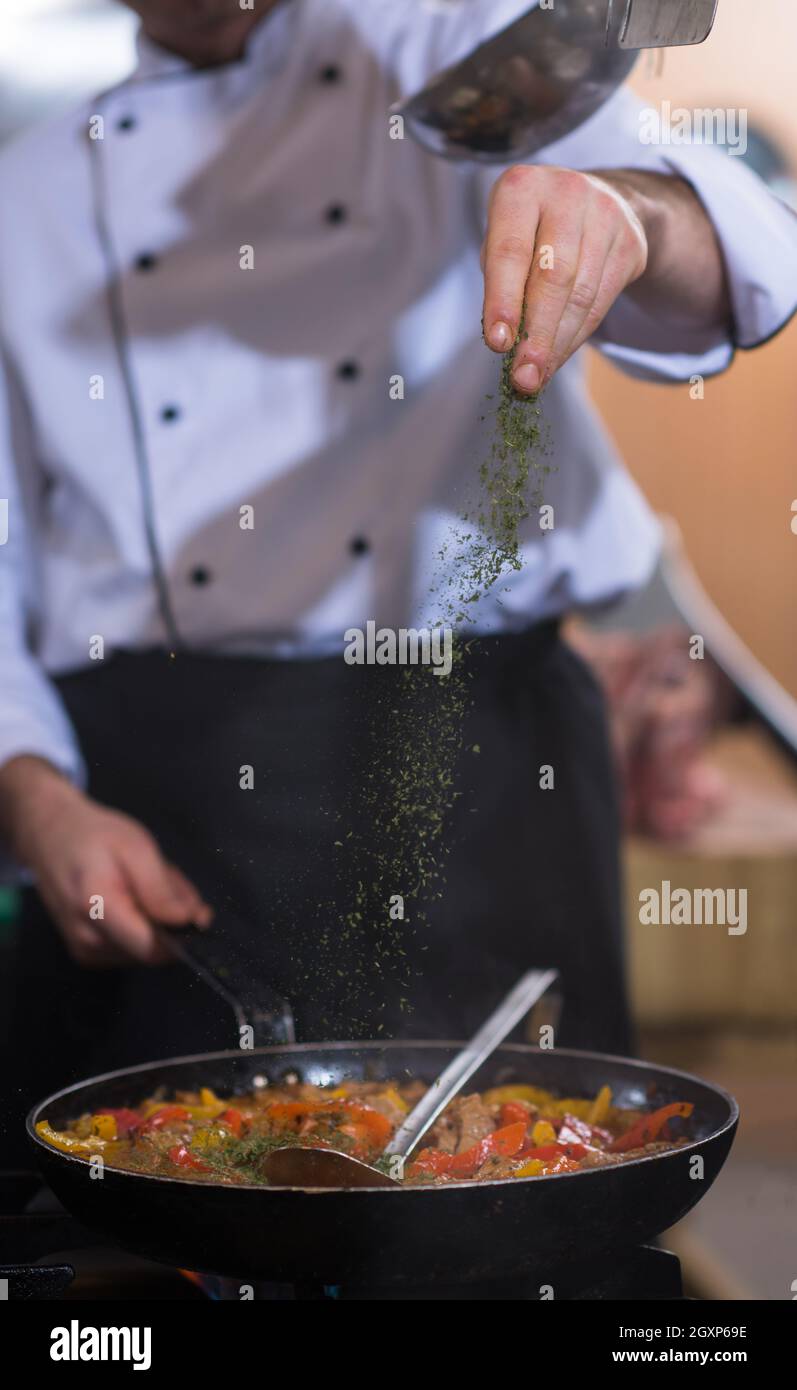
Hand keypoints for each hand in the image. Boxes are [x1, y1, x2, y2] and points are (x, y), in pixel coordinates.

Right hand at [0, 756, 211, 966]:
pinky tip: (133, 897)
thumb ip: (161, 889)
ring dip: (158, 921)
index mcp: (97, 910)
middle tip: (166, 882)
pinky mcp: (87, 953)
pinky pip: (131, 948)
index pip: (152, 949)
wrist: (49, 837)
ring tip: (145, 885)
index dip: (182, 933)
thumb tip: (189, 921)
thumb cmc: (93, 836)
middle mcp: (87, 940)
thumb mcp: (136, 846)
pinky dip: (142, 925)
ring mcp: (85, 951)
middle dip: (171, 921)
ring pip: (146, 950)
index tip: (195, 910)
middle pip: (154, 949)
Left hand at [481, 164, 647, 391]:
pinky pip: (601, 302)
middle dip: (537, 334)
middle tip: (523, 378)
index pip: (511, 251)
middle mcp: (567, 194)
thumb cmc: (532, 230)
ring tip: (537, 376)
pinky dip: (577, 337)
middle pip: (554, 277)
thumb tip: (508, 345)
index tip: (498, 344)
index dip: (503, 301)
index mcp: (522, 188)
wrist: (597, 200)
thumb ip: (500, 283)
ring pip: (581, 296)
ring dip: (558, 344)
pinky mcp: (631, 243)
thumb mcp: (505, 239)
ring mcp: (606, 215)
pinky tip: (558, 358)